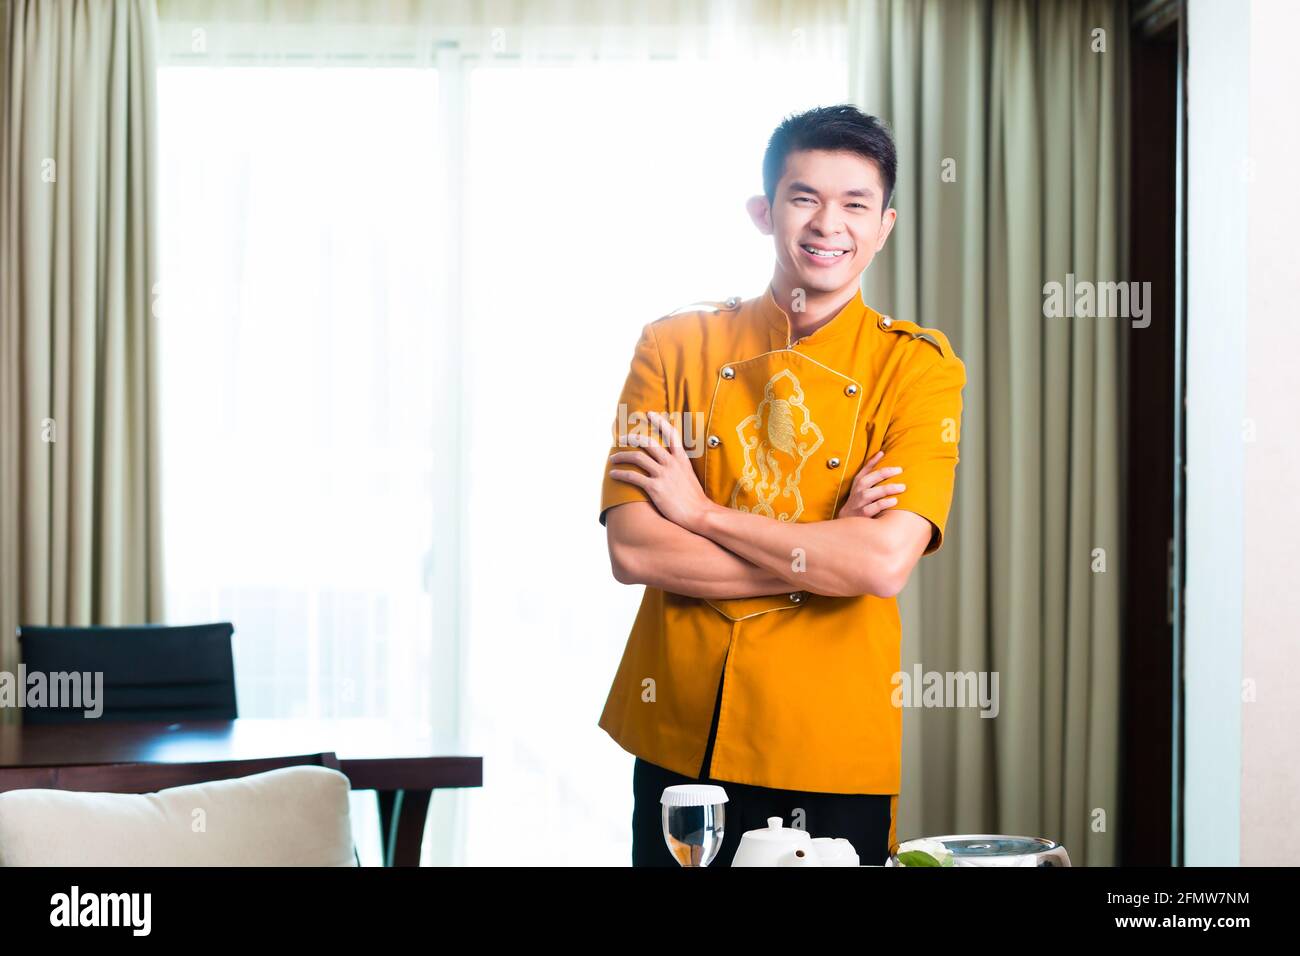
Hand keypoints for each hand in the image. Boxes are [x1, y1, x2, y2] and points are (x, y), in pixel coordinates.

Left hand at [609, 411, 716, 532]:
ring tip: (612, 458)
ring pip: (637, 457)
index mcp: (681, 459)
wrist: (700, 514)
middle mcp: (671, 463)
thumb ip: (679, 466)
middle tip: (621, 438)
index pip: (671, 433)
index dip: (660, 421)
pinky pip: (633, 477)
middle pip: (647, 443)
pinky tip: (613, 475)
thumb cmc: (694, 499)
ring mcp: (663, 475)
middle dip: (631, 438)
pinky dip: (620, 474)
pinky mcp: (655, 488)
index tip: (649, 414)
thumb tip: (671, 461)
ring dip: (621, 456)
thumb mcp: (689, 475)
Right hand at [837, 451, 904, 518]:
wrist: (847, 521)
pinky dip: (883, 504)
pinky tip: (894, 501)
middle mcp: (858, 491)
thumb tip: (881, 452)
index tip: (892, 462)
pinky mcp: (862, 514)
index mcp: (858, 482)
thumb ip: (870, 468)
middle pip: (869, 480)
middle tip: (900, 471)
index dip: (877, 463)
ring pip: (871, 494)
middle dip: (884, 474)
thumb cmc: (858, 498)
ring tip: (902, 487)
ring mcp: (859, 503)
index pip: (867, 470)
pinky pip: (873, 508)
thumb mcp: (860, 483)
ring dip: (886, 489)